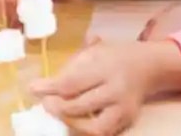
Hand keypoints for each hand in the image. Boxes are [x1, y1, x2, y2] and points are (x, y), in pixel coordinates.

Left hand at [30, 39, 180, 135]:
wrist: (148, 67)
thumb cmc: (114, 57)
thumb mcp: (93, 52)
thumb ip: (70, 68)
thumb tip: (44, 86)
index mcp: (105, 67)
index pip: (72, 82)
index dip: (50, 88)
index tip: (33, 88)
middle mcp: (116, 90)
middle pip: (80, 106)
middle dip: (57, 107)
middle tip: (45, 103)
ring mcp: (123, 109)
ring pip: (94, 127)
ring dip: (71, 124)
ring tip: (59, 114)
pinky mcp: (127, 121)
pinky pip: (104, 132)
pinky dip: (86, 130)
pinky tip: (75, 121)